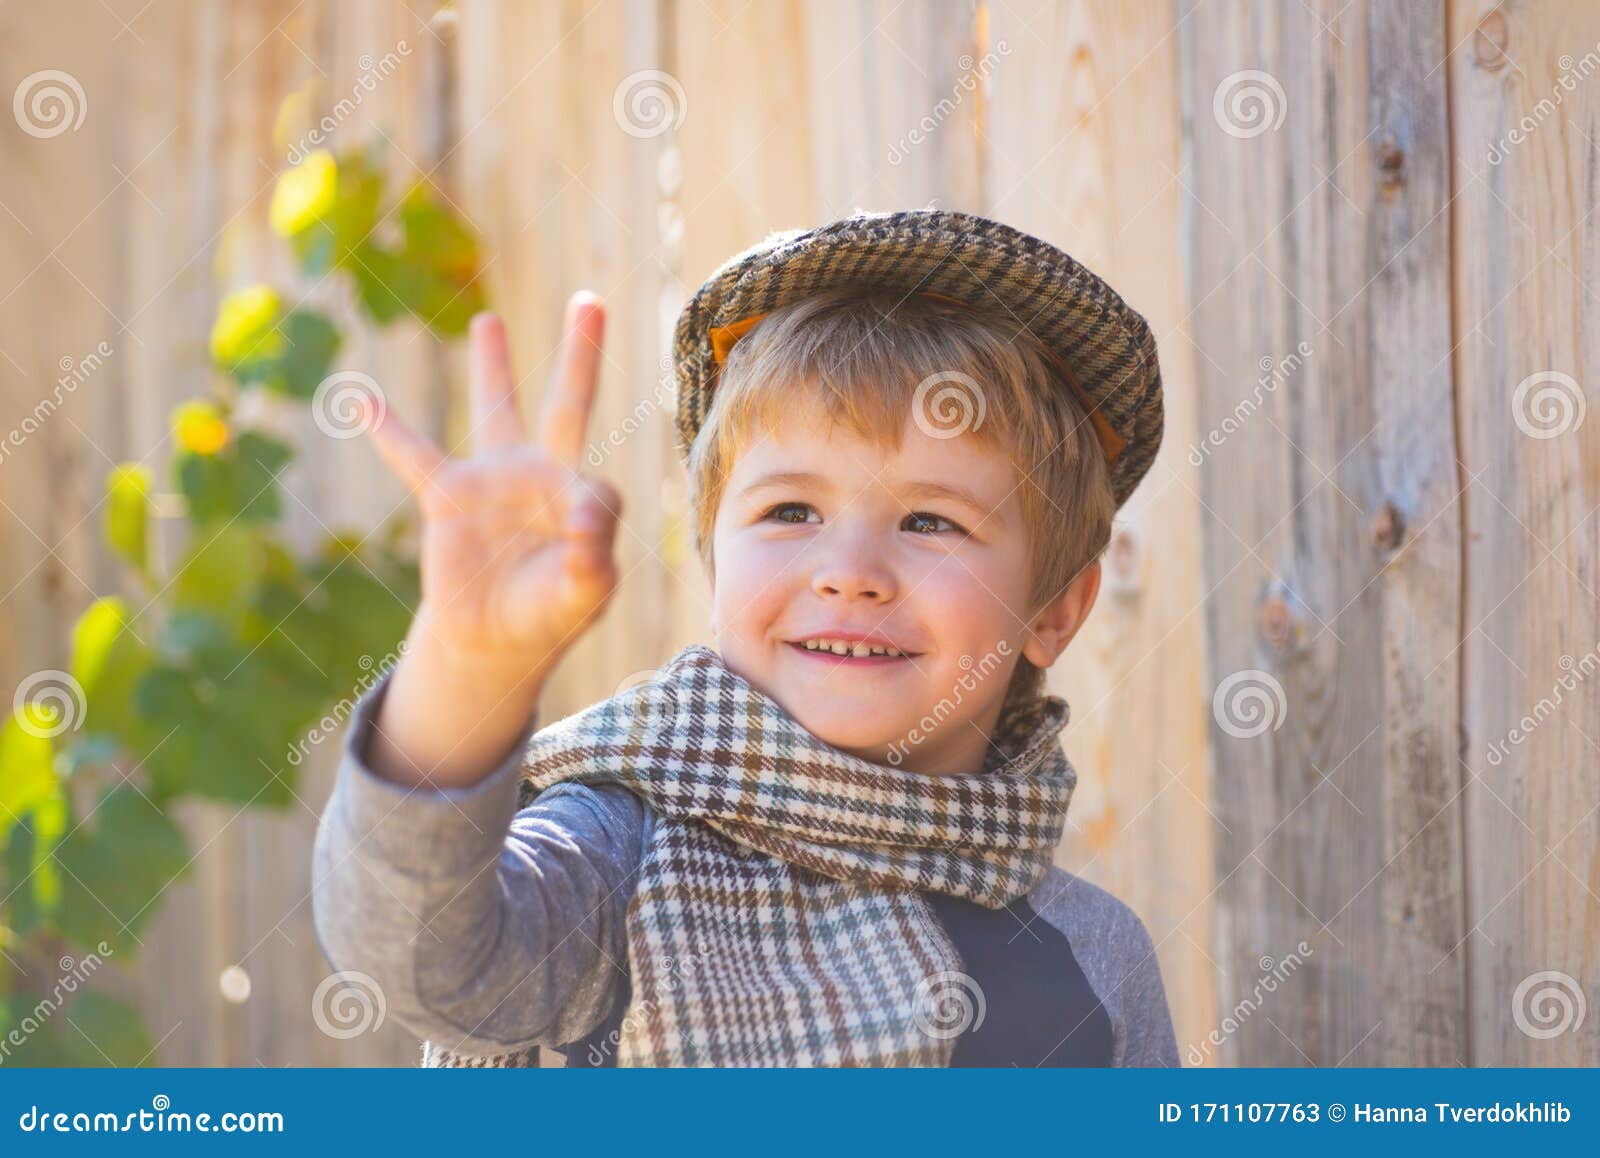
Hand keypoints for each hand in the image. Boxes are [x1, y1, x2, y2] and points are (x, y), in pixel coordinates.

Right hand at [363, 293, 622, 685]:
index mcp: (581, 499)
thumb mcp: (583, 594)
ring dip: (493, 365)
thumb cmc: (549, 614)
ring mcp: (494, 481)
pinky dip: (389, 430)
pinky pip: (414, 457)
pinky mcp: (448, 498)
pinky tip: (363, 399)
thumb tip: (584, 517)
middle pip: (567, 403)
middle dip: (578, 353)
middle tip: (589, 301)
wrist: (495, 641)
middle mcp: (542, 476)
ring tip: (489, 319)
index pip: (600, 490)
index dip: (591, 519)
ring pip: (495, 410)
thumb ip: (594, 560)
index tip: (580, 544)